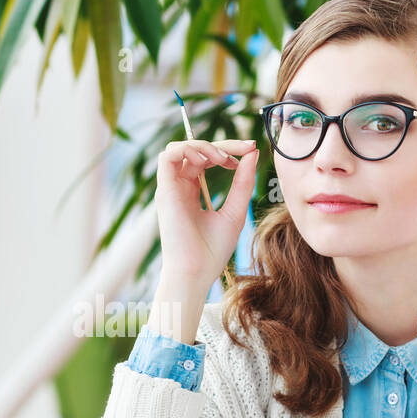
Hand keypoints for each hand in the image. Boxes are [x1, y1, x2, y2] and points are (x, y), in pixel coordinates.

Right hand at [155, 138, 258, 285]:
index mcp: (191, 192)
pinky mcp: (164, 190)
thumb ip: (243, 182)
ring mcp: (170, 188)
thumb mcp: (236, 210)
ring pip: (179, 147)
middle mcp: (178, 187)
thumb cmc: (212, 250)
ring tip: (225, 159)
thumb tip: (252, 153)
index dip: (227, 150)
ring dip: (204, 145)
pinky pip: (169, 156)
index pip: (205, 160)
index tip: (250, 150)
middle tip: (245, 148)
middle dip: (222, 144)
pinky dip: (189, 149)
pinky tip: (210, 159)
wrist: (196, 272)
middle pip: (195, 150)